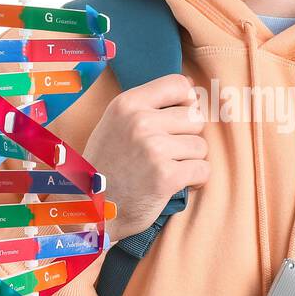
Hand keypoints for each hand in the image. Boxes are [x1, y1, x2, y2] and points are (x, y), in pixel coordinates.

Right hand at [82, 74, 208, 241]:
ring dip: (190, 160)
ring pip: (201, 146)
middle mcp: (140, 121)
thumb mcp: (116, 124)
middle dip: (187, 137)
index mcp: (128, 103)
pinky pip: (203, 170)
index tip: (178, 120)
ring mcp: (154, 148)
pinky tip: (174, 184)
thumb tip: (190, 90)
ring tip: (167, 169)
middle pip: (195, 118)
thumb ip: (147, 107)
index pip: (179, 84)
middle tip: (167, 153)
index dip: (186, 103)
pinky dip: (194, 180)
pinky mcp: (166, 176)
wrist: (91, 210)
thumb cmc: (106, 167)